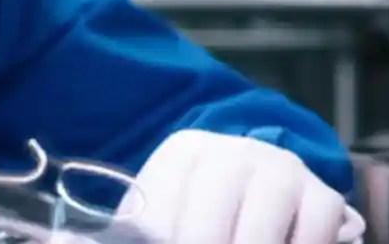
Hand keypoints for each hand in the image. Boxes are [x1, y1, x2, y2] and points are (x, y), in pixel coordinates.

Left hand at [120, 130, 364, 242]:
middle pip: (204, 235)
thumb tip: (67, 242)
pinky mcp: (321, 194)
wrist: (260, 179)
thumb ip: (127, 232)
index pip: (156, 223)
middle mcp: (233, 153)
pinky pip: (311, 238)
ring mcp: (281, 170)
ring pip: (257, 237)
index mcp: (183, 152)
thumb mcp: (157, 212)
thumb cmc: (197, 204)